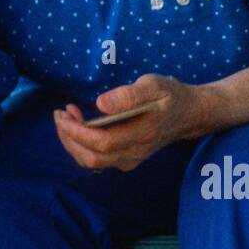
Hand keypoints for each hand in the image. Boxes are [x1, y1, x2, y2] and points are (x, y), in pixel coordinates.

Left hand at [53, 73, 213, 171]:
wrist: (188, 114)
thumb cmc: (170, 96)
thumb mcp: (154, 85)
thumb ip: (129, 95)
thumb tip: (100, 104)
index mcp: (143, 134)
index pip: (103, 143)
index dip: (78, 132)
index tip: (64, 113)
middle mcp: (135, 153)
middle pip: (92, 158)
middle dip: (69, 137)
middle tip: (59, 113)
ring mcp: (130, 159)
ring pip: (91, 162)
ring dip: (72, 141)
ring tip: (66, 116)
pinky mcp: (125, 159)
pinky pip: (96, 160)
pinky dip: (80, 145)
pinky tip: (78, 124)